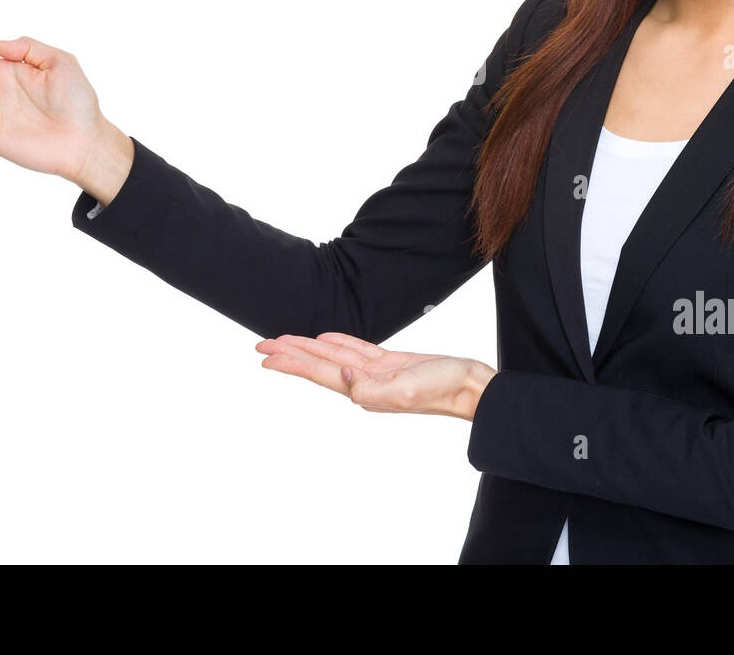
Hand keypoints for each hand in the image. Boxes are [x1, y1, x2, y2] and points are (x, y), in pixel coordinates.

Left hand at [255, 332, 496, 420]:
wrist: (471, 388)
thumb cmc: (443, 392)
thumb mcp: (405, 394)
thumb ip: (370, 391)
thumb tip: (343, 377)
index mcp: (364, 391)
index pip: (318, 374)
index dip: (290, 363)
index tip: (265, 356)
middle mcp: (364, 383)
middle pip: (318, 365)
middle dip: (289, 354)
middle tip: (261, 344)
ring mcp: (377, 374)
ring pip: (333, 356)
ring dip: (308, 347)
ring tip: (284, 340)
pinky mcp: (391, 363)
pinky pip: (357, 350)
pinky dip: (339, 342)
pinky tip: (325, 339)